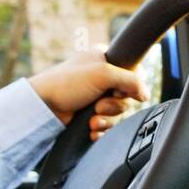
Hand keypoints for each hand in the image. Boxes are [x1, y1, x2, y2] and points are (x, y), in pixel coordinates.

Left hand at [28, 50, 149, 139]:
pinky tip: (91, 130)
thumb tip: (146, 94)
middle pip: (127, 96)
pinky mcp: (90, 113)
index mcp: (104, 58)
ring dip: (107, 120)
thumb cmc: (66, 84)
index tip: (117, 90)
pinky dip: (101, 130)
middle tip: (99, 106)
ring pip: (118, 113)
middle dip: (114, 106)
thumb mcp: (103, 74)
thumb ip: (131, 81)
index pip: (133, 71)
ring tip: (92, 120)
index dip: (130, 85)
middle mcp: (102, 76)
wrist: (42, 107)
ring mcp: (96, 96)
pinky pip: (108, 124)